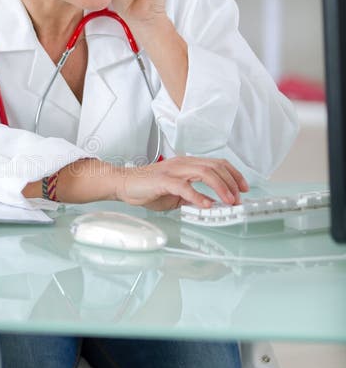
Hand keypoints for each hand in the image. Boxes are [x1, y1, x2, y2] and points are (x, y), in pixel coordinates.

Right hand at [117, 156, 248, 211]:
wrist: (124, 184)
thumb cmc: (147, 188)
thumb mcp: (175, 194)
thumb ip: (191, 196)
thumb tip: (208, 204)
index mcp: (187, 164)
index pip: (216, 163)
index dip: (233, 174)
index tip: (243, 187)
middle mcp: (182, 163)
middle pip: (215, 166)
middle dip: (231, 182)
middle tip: (238, 198)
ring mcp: (173, 170)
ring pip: (204, 172)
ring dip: (220, 187)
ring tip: (229, 200)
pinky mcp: (163, 180)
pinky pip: (184, 186)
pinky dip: (198, 195)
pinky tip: (206, 204)